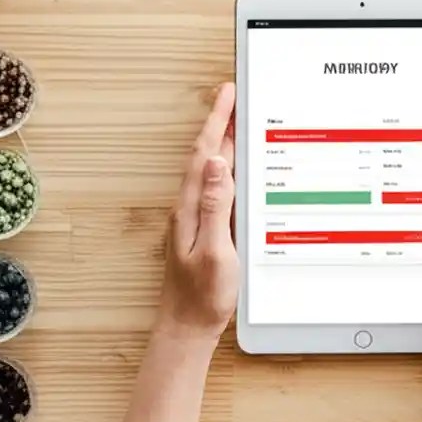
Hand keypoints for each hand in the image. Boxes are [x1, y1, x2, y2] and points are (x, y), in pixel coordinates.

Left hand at [156, 83, 237, 341]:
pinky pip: (214, 187)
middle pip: (206, 155)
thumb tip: (218, 164)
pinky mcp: (202, 228)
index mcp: (191, 208)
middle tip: (233, 95)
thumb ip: (217, 206)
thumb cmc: (202, 297)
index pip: (206, 154)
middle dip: (219, 121)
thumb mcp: (216, 251)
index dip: (216, 121)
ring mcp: (194, 217)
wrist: (187, 327)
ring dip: (221, 141)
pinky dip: (225, 167)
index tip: (227, 93)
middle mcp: (189, 208)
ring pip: (209, 169)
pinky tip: (233, 166)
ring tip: (234, 118)